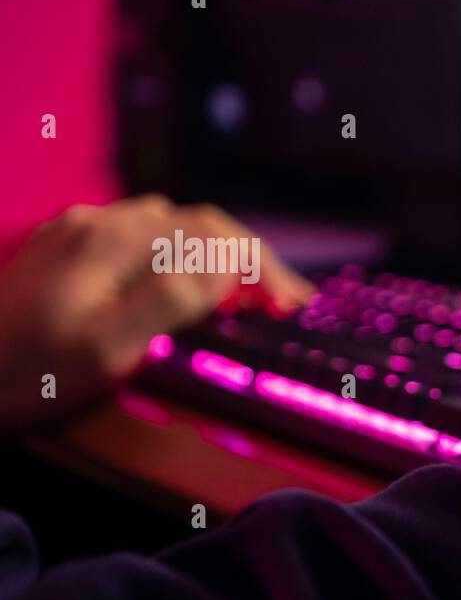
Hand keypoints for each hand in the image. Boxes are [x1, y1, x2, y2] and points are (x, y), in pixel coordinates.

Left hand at [0, 195, 312, 433]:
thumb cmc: (28, 377)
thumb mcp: (104, 353)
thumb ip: (168, 303)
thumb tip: (223, 271)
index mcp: (112, 243)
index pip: (211, 233)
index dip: (261, 264)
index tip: (292, 304)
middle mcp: (97, 222)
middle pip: (195, 222)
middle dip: (248, 256)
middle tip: (286, 300)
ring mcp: (77, 230)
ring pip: (170, 224)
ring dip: (217, 251)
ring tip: (248, 291)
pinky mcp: (65, 246)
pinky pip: (139, 234)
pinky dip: (181, 253)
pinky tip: (189, 281)